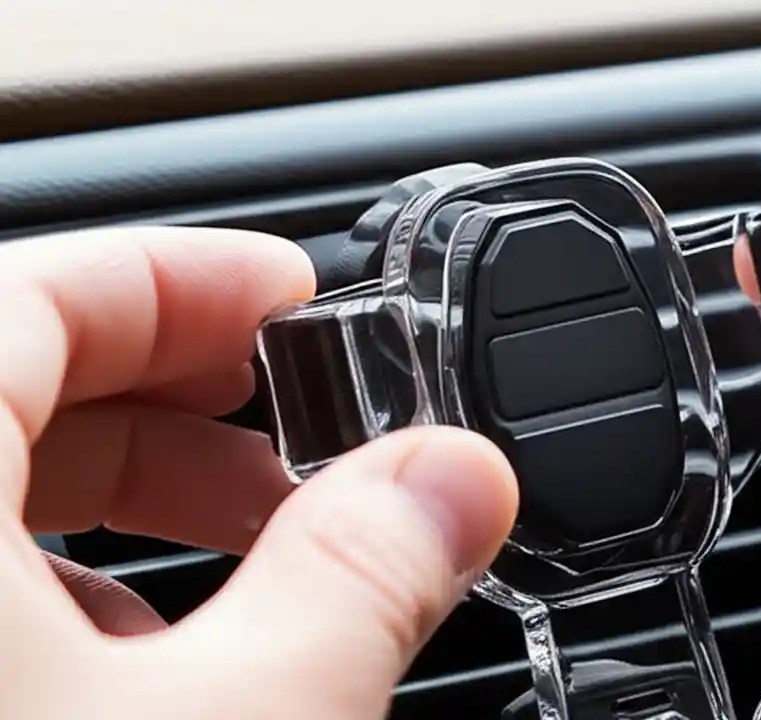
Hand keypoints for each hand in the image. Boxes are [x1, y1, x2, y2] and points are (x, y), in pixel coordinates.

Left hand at [1, 228, 517, 717]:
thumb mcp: (240, 719)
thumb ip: (364, 571)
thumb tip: (454, 479)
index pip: (31, 289)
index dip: (187, 275)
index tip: (294, 301)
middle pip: (12, 380)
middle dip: (182, 405)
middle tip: (302, 442)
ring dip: (134, 507)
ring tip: (257, 569)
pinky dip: (64, 595)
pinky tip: (155, 670)